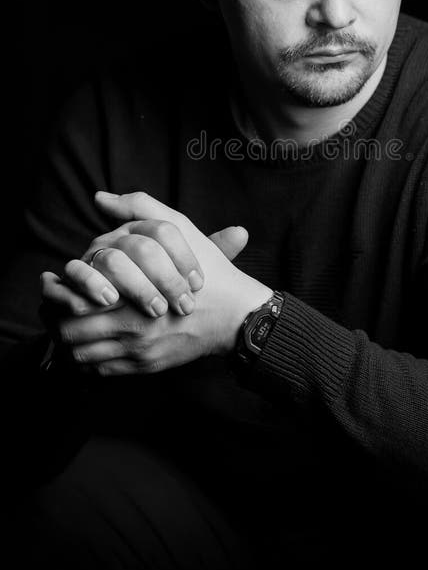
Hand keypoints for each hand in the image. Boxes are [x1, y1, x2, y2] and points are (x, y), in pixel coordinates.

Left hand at [41, 191, 273, 371]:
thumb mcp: (178, 230)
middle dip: (53, 320)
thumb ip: (140, 209)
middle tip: (48, 309)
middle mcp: (131, 327)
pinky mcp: (145, 368)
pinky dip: (87, 362)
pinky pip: (101, 371)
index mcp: (133, 293)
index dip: (53, 293)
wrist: (237, 316)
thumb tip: (100, 198)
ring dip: (67, 343)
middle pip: (70, 331)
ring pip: (82, 355)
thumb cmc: (209, 272)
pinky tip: (87, 346)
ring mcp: (138, 351)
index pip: (74, 300)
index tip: (49, 283)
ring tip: (62, 327)